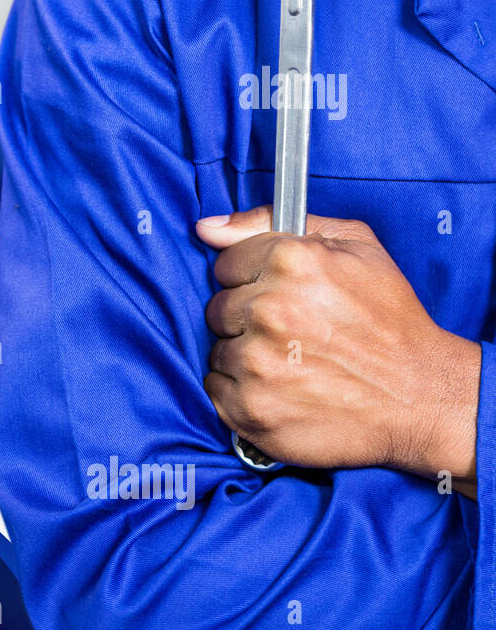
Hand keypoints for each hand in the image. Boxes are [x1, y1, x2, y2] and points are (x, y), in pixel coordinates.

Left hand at [196, 206, 478, 492]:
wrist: (422, 397)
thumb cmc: (390, 319)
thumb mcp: (353, 245)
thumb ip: (272, 222)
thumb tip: (207, 227)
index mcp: (292, 261)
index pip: (226, 264)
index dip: (253, 279)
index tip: (281, 295)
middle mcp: (270, 310)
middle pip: (218, 308)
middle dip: (248, 318)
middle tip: (292, 333)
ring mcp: (257, 363)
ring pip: (217, 349)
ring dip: (245, 355)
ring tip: (292, 362)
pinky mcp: (250, 408)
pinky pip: (215, 388)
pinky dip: (240, 390)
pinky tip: (280, 388)